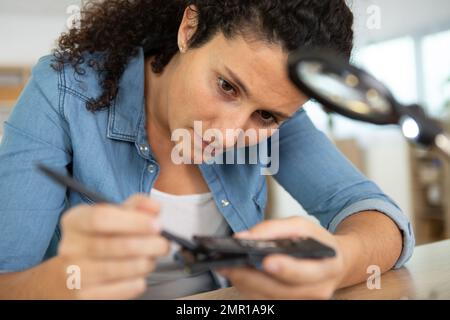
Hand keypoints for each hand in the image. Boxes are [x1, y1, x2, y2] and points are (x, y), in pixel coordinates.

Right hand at [56, 194, 169, 298]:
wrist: (70, 274)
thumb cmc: (98, 239)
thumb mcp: (113, 216)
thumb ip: (136, 206)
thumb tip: (154, 207)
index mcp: (75, 221)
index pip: (101, 217)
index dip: (134, 221)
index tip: (156, 224)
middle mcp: (70, 247)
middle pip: (114, 245)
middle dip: (147, 244)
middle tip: (163, 243)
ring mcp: (74, 274)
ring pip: (119, 269)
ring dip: (145, 263)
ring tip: (152, 258)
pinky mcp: (85, 296)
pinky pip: (121, 289)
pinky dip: (137, 282)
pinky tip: (139, 274)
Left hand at [218, 216, 346, 299]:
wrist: (333, 263)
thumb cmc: (317, 243)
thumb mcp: (302, 226)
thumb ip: (274, 229)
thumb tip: (244, 238)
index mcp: (325, 268)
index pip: (303, 273)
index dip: (285, 268)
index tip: (266, 261)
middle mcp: (315, 291)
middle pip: (277, 290)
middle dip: (250, 277)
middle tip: (228, 264)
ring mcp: (300, 302)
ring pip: (266, 298)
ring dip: (244, 283)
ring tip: (227, 267)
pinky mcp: (287, 305)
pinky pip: (263, 300)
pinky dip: (248, 287)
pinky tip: (237, 274)